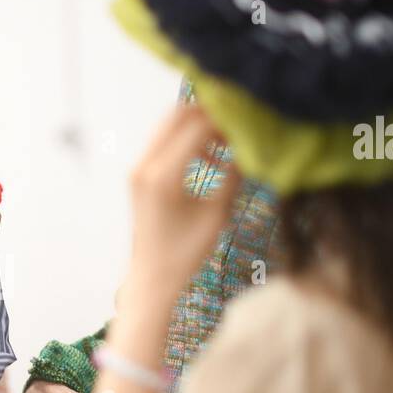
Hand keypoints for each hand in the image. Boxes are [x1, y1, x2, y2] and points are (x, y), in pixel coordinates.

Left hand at [125, 104, 241, 304]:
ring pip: (170, 124)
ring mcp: (138, 168)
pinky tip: (211, 159)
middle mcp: (144, 166)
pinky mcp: (139, 174)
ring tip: (228, 142)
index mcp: (162, 177)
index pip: (197, 126)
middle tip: (239, 123)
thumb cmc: (186, 255)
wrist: (152, 279)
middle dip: (210, 113)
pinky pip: (164, 141)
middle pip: (178, 114)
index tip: (251, 122)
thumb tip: (253, 145)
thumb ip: (234, 175)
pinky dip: (187, 139)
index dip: (227, 119)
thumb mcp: (217, 214)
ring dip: (198, 125)